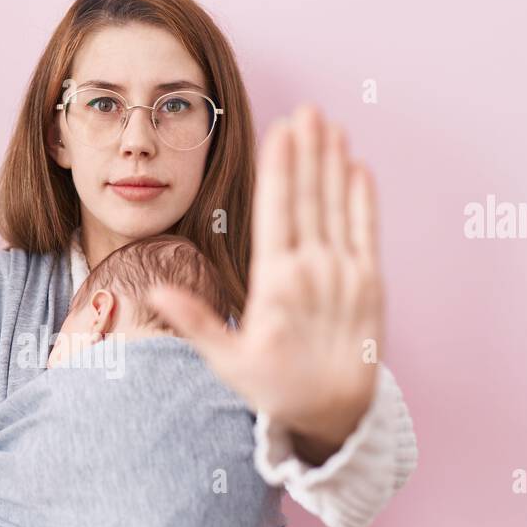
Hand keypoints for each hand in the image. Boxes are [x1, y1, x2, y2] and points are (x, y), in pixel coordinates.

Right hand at [147, 104, 385, 454]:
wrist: (338, 416)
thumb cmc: (276, 388)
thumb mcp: (228, 361)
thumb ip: (194, 322)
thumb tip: (155, 289)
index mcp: (276, 286)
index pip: (277, 213)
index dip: (280, 168)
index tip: (281, 130)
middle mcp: (314, 273)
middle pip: (309, 199)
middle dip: (307, 151)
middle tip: (306, 110)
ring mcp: (347, 275)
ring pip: (338, 207)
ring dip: (333, 163)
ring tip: (329, 124)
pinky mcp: (371, 284)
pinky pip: (366, 231)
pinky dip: (362, 197)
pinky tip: (357, 167)